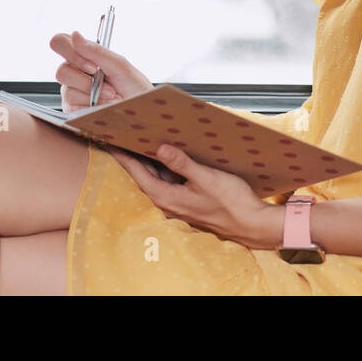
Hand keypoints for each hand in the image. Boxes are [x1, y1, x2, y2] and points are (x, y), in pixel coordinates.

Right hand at [49, 31, 154, 110]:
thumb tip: (76, 35)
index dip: (71, 52)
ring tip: (111, 96)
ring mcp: (71, 90)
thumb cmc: (133, 85)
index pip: (60, 42)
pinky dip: (93, 107)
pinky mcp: (72, 109)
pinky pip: (74, 108)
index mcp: (83, 54)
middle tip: (107, 84)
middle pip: (61, 72)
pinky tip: (104, 105)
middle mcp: (73, 71)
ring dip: (95, 96)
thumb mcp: (120, 65)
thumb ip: (97, 51)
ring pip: (68, 92)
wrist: (139, 109)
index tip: (93, 65)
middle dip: (87, 82)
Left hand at [104, 143, 284, 249]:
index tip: (111, 143)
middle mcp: (169, 203)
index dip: (124, 157)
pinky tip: (171, 156)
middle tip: (125, 136)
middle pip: (145, 176)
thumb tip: (160, 149)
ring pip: (159, 179)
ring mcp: (179, 203)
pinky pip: (171, 182)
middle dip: (135, 156)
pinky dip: (167, 168)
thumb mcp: (206, 178)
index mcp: (168, 198)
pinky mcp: (189, 202)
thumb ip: (182, 164)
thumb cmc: (231, 203)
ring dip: (152, 162)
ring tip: (144, 140)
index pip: (138, 174)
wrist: (251, 224)